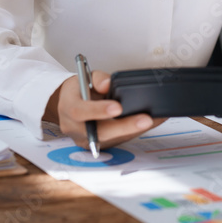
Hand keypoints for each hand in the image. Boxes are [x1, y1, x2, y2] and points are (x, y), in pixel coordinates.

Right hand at [44, 73, 165, 149]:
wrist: (69, 105)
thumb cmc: (78, 90)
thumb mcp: (84, 77)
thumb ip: (97, 78)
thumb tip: (108, 84)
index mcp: (68, 108)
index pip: (80, 112)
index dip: (99, 111)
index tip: (118, 107)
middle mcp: (75, 128)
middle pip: (99, 132)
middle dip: (124, 127)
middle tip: (145, 120)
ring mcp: (87, 140)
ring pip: (111, 139)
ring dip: (134, 131)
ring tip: (153, 120)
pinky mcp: (99, 145)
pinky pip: (117, 141)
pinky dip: (134, 132)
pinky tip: (149, 123)